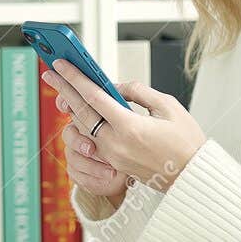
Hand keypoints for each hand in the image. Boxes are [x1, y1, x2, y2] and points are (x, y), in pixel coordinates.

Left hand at [41, 58, 206, 192]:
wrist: (191, 178)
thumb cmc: (186, 142)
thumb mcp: (168, 107)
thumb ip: (138, 92)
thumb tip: (116, 86)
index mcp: (129, 127)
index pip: (94, 97)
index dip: (75, 78)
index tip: (61, 63)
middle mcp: (115, 143)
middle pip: (81, 111)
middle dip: (63, 89)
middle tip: (49, 72)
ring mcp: (112, 155)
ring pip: (83, 127)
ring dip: (70, 107)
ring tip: (60, 90)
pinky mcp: (114, 163)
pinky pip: (92, 139)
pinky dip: (83, 123)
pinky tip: (78, 112)